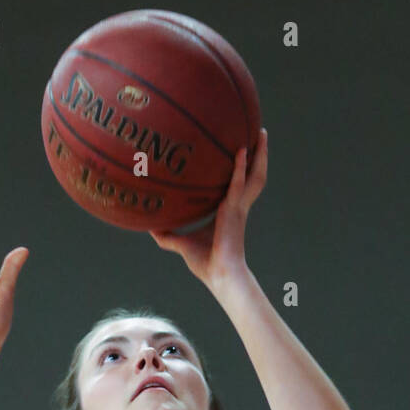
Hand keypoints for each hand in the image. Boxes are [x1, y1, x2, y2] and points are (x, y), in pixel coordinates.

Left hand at [150, 128, 266, 290]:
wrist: (220, 276)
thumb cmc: (206, 263)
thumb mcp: (181, 244)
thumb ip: (167, 234)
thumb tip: (148, 226)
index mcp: (230, 210)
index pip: (240, 184)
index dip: (244, 168)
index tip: (242, 149)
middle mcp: (238, 205)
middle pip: (255, 175)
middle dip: (260, 155)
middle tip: (260, 133)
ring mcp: (239, 207)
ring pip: (255, 176)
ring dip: (260, 154)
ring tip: (261, 133)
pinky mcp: (235, 211)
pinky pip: (238, 185)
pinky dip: (239, 168)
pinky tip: (240, 151)